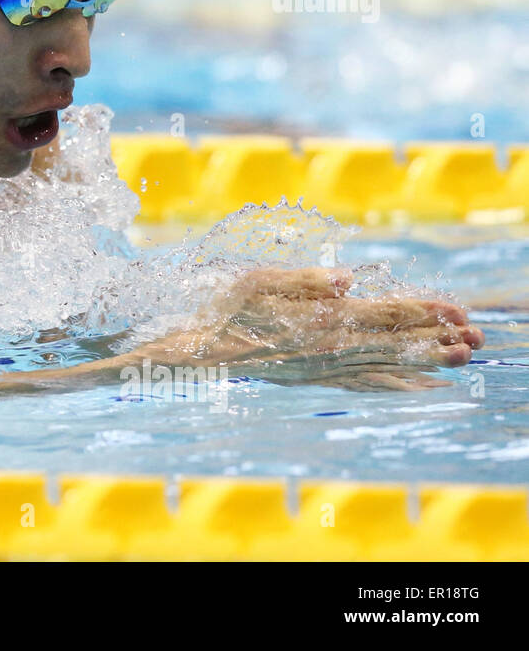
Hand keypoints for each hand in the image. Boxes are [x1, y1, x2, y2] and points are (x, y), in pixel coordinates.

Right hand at [135, 267, 483, 391]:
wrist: (189, 358)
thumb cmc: (216, 313)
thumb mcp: (251, 283)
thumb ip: (303, 281)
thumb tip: (348, 282)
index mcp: (313, 324)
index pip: (378, 316)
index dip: (419, 313)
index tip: (454, 310)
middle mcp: (322, 352)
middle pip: (390, 344)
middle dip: (435, 338)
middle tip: (477, 337)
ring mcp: (319, 371)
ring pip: (382, 365)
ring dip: (423, 360)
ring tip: (461, 358)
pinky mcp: (312, 380)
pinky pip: (361, 384)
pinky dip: (393, 384)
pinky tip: (416, 385)